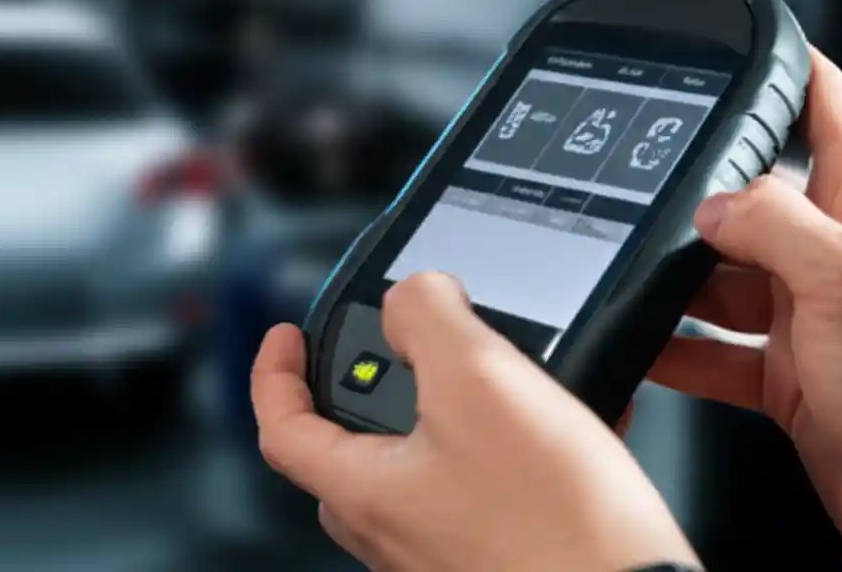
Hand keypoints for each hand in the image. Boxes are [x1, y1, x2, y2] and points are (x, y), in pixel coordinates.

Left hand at [253, 273, 697, 570]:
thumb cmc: (556, 525)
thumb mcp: (481, 383)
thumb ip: (429, 319)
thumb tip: (412, 295)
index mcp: (366, 490)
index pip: (282, 427)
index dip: (274, 372)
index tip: (287, 333)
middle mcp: (396, 530)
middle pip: (354, 444)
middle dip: (375, 385)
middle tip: (402, 348)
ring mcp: (446, 549)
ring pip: (428, 460)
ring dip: (458, 407)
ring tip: (509, 374)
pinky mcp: (500, 554)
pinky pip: (487, 485)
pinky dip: (512, 442)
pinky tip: (567, 421)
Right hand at [651, 47, 841, 569]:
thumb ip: (771, 224)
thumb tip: (712, 200)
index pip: (824, 103)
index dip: (780, 65)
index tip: (734, 44)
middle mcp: (837, 253)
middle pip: (752, 196)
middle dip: (700, 197)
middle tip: (651, 201)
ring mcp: (811, 315)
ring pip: (722, 275)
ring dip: (680, 282)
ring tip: (640, 282)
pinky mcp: (789, 374)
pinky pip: (715, 348)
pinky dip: (678, 349)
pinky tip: (650, 347)